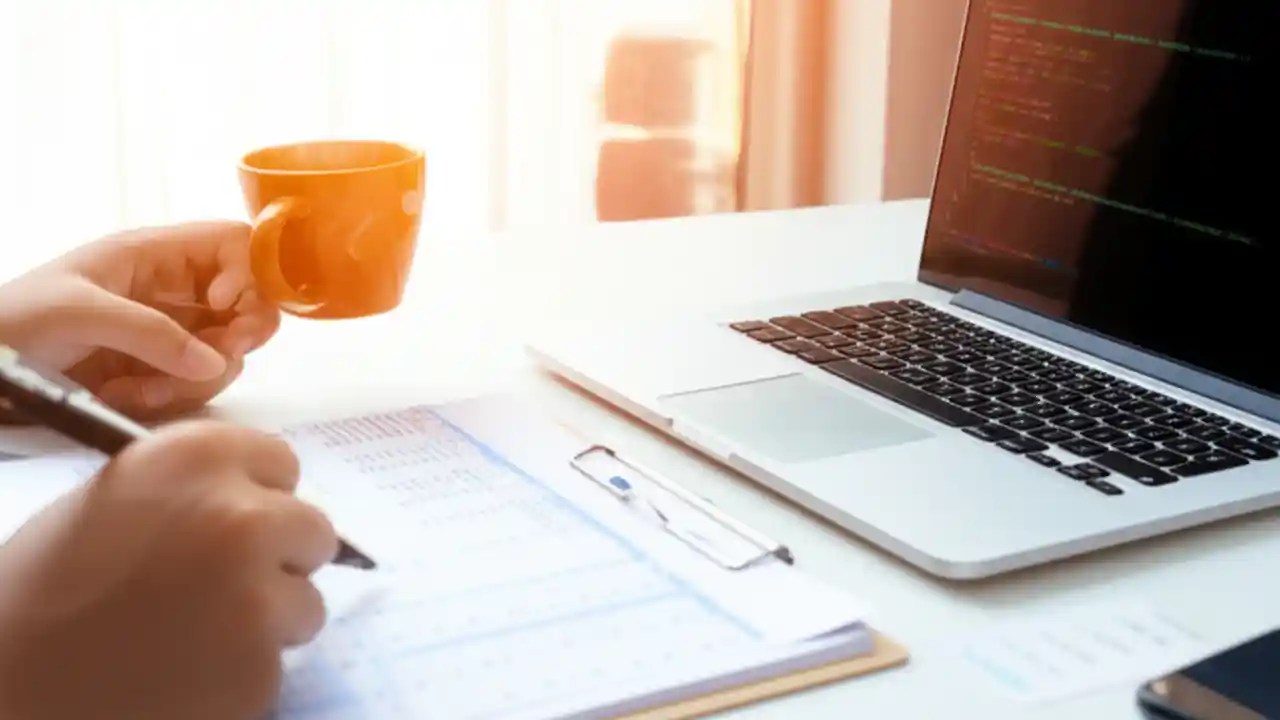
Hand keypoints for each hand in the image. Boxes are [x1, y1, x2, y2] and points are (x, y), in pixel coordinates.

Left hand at [0, 222, 280, 419]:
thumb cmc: (13, 322)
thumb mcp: (80, 313)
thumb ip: (152, 333)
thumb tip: (216, 362)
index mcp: (153, 254)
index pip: (234, 244)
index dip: (247, 272)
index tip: (224, 307)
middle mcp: (170, 290)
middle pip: (247, 302)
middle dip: (239, 334)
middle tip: (216, 357)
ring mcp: (167, 334)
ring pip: (226, 351)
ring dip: (195, 377)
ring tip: (141, 388)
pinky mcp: (157, 372)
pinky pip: (195, 385)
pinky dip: (170, 397)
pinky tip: (127, 396)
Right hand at [0, 421, 335, 719]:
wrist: (15, 688)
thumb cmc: (44, 591)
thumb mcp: (111, 502)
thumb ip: (187, 491)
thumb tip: (251, 496)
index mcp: (193, 458)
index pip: (280, 462)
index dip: (257, 497)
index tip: (229, 522)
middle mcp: (238, 516)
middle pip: (312, 529)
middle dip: (279, 559)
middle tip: (220, 587)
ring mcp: (257, 596)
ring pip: (307, 601)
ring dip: (268, 621)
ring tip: (194, 636)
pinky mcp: (259, 668)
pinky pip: (277, 662)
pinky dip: (243, 672)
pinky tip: (187, 674)